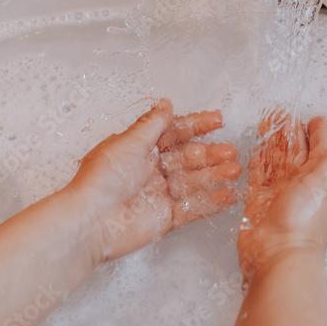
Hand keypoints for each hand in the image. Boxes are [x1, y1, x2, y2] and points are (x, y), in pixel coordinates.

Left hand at [68, 99, 240, 265]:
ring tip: (236, 170)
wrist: (90, 222)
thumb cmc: (103, 179)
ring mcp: (158, 195)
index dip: (196, 126)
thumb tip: (166, 103)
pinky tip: (229, 194)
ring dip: (215, 175)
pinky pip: (192, 208)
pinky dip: (211, 202)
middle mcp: (149, 171)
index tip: (218, 120)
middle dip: (210, 153)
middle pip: (187, 158)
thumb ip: (153, 123)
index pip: (173, 133)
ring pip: (193, 182)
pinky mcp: (164, 219)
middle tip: (231, 151)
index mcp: (139, 150)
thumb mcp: (129, 142)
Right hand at [237, 110, 326, 276]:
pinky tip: (256, 149)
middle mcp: (302, 182)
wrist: (277, 255)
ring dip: (273, 142)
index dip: (318, 132)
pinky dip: (258, 161)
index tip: (315, 118)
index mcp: (321, 176)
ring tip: (268, 123)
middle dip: (291, 132)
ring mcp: (280, 191)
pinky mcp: (260, 200)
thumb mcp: (324, 184)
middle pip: (297, 150)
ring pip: (277, 159)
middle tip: (284, 113)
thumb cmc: (303, 223)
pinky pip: (259, 174)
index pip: (321, 147)